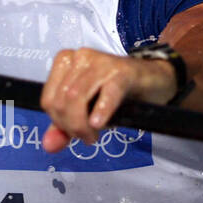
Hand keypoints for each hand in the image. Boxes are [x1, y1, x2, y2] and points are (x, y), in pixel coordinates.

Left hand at [40, 47, 176, 153]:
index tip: (74, 133)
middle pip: (61, 100)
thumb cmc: (118, 92)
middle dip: (71, 126)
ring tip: (94, 135)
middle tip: (86, 137)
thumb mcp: (87, 111)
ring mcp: (100, 62)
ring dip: (83, 124)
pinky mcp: (122, 71)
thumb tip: (48, 145)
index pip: (48, 99)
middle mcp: (80, 58)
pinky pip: (107, 92)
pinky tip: (99, 124)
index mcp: (65, 63)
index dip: (59, 122)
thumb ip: (65, 127)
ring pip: (77, 97)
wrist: (154, 79)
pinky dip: (101, 111)